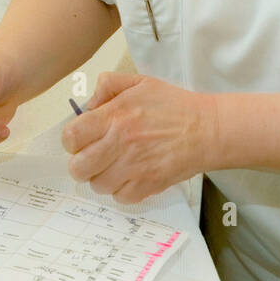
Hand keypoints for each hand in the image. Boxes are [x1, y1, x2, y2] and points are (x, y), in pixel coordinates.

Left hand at [61, 71, 215, 203]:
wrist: (208, 130)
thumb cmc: (175, 107)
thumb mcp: (140, 83)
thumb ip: (108, 86)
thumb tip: (88, 105)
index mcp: (115, 116)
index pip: (71, 137)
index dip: (72, 141)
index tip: (81, 141)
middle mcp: (121, 142)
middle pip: (78, 167)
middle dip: (81, 164)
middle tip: (94, 159)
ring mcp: (134, 167)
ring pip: (98, 185)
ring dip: (103, 179)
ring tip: (115, 169)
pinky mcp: (149, 184)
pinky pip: (121, 198)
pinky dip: (122, 191)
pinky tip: (131, 178)